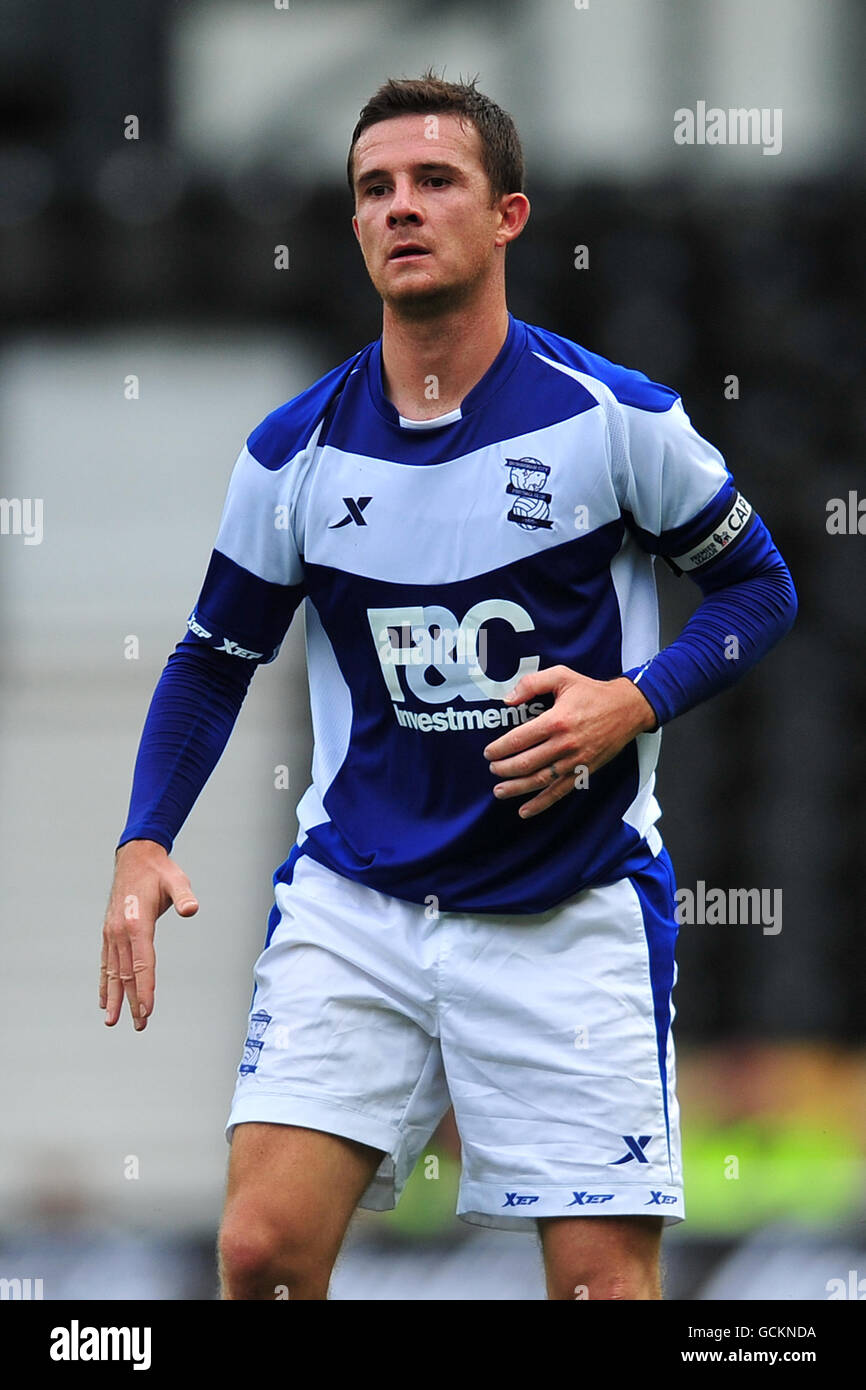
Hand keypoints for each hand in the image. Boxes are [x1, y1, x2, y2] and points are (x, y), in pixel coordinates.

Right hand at [100, 840, 198, 1031]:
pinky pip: (106, 963)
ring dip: (115, 998)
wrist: (134, 857)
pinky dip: (105, 982)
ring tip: (114, 1021)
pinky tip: (105, 1000)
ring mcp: (112, 933)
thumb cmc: (159, 871)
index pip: (142, 963)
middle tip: (140, 1025)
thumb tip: (192, 909)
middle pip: (127, 973)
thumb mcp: (177, 880)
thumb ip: (184, 896)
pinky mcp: (109, 933)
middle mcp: (120, 931)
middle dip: (133, 1001)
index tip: (147, 1009)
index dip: (145, 988)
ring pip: (113, 972)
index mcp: (136, 922)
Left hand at [482, 666, 657, 819]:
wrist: (628, 709)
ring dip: (516, 788)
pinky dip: (541, 803)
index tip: (488, 752)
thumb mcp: (562, 676)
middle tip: (492, 768)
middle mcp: (565, 744)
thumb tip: (508, 699)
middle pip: (526, 763)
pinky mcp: (584, 771)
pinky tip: (524, 810)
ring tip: (498, 791)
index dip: (499, 748)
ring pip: (539, 780)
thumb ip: (532, 683)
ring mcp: (575, 761)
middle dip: (504, 769)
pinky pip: (559, 791)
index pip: (519, 739)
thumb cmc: (592, 692)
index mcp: (557, 720)